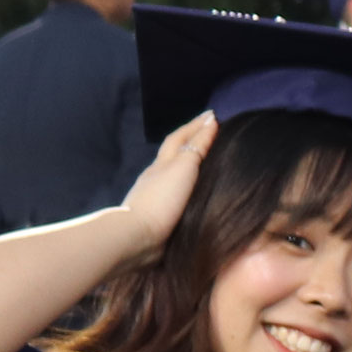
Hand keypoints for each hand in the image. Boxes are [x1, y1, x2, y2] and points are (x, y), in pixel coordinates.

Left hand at [121, 114, 217, 247]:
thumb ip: (197, 146)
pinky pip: (176, 192)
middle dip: (190, 139)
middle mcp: (156, 175)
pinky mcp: (159, 214)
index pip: (180, 137)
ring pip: (174, 172)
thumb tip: (210, 122)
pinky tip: (195, 192)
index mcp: (163, 162)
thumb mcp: (183, 167)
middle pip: (174, 152)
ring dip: (188, 163)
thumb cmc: (162, 199)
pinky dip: (187, 185)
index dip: (196, 125)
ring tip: (207, 162)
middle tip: (210, 133)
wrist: (138, 235)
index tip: (212, 115)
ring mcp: (156, 194)